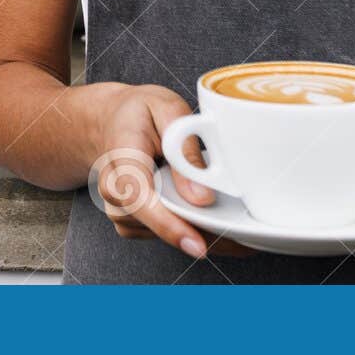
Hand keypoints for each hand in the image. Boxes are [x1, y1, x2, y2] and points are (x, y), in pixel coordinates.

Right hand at [89, 84, 252, 260]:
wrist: (112, 118)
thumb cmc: (141, 111)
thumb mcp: (168, 110)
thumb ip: (185, 150)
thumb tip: (202, 197)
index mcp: (121, 154)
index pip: (138, 197)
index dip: (167, 224)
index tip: (198, 244)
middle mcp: (112, 187)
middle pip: (152, 223)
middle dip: (196, 232)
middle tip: (241, 237)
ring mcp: (118, 207)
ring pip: (158, 233)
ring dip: (194, 231)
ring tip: (230, 223)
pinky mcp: (130, 220)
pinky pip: (159, 234)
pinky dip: (186, 230)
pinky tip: (209, 219)